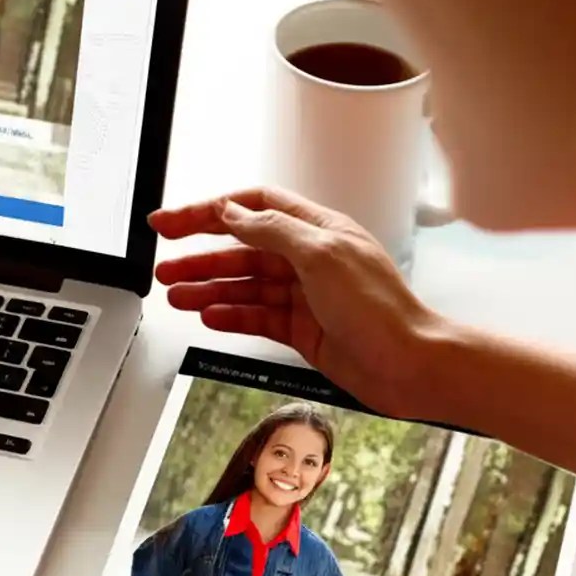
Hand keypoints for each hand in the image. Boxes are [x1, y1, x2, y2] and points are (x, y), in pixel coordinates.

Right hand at [150, 187, 445, 415]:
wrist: (412, 366)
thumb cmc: (382, 309)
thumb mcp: (322, 254)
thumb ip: (272, 230)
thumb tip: (232, 213)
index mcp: (317, 229)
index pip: (252, 209)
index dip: (209, 211)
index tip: (173, 221)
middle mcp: (308, 259)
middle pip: (241, 249)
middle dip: (199, 255)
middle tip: (163, 261)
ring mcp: (304, 296)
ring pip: (243, 287)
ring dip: (207, 289)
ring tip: (174, 294)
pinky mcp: (302, 330)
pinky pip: (255, 317)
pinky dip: (229, 316)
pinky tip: (207, 316)